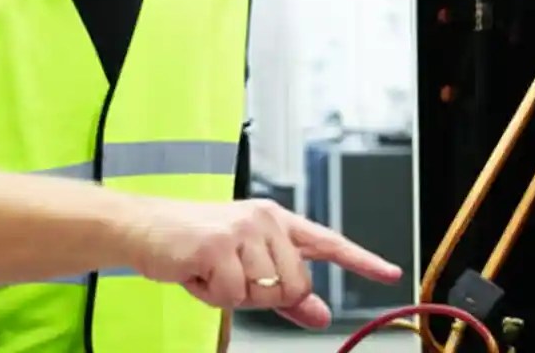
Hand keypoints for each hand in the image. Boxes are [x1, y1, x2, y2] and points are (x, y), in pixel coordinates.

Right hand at [126, 198, 401, 328]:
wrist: (144, 229)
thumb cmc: (194, 247)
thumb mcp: (244, 268)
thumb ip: (285, 294)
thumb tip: (320, 315)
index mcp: (275, 220)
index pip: (327, 241)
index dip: (361, 260)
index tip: (390, 273)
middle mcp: (264, 219)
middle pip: (295, 284)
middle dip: (263, 295)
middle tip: (229, 277)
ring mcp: (242, 229)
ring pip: (265, 292)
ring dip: (233, 294)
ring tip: (209, 271)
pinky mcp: (219, 244)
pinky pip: (235, 294)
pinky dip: (213, 294)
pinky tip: (197, 272)